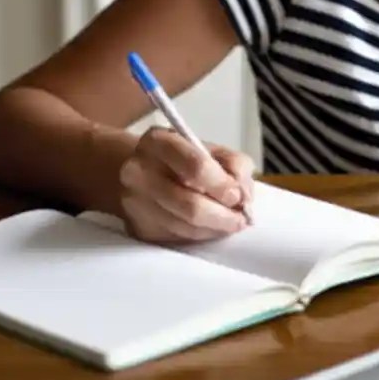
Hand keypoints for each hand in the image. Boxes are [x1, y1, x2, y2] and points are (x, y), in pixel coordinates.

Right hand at [117, 126, 255, 242]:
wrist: (142, 173)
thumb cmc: (184, 160)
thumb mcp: (213, 150)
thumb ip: (235, 166)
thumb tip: (243, 197)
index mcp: (159, 142)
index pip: (196, 166)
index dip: (222, 186)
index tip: (237, 196)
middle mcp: (139, 171)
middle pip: (190, 205)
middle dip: (223, 216)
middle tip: (240, 219)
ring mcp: (135, 202)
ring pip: (185, 226)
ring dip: (214, 228)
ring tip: (229, 223)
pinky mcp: (138, 227)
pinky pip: (178, 238)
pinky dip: (201, 235)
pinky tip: (209, 227)